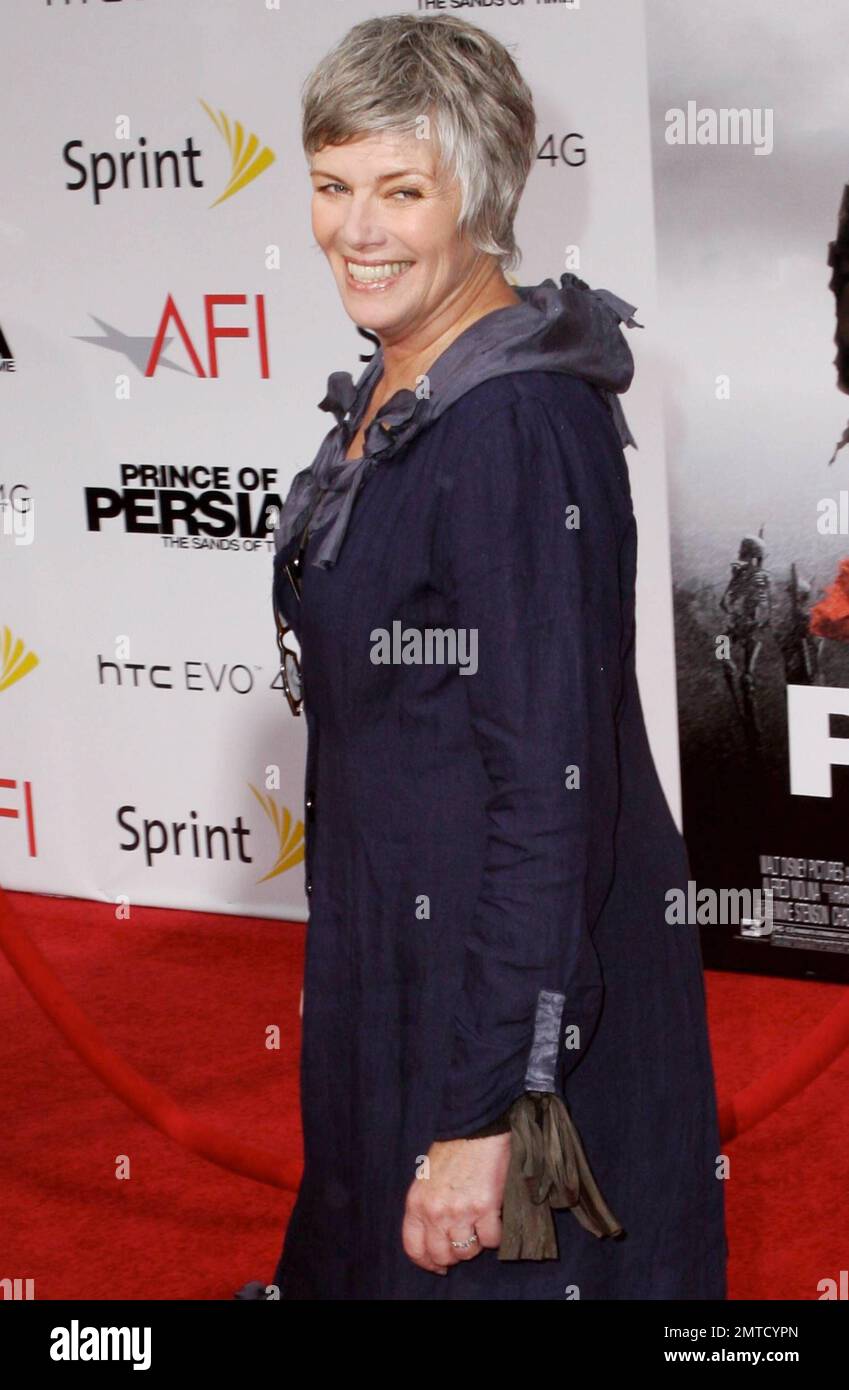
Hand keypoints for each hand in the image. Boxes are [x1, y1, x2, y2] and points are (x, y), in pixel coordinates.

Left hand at [401, 1132, 511, 1274]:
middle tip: (464, 1242)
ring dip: (475, 1244)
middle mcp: (435, 1212)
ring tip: (480, 1225)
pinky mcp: (484, 1207)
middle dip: (454, 1255)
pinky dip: (495, 1235)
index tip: (438, 1265)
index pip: (414, 1248)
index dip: (427, 1262)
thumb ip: (426, 1208)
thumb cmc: (452, 1151)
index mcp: (416, 1204)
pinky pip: (491, 1240)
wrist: (476, 1129)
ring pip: (467, 1251)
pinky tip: (494, 1219)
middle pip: (442, 1255)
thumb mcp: (426, 1180)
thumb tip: (437, 1238)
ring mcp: (460, 1211)